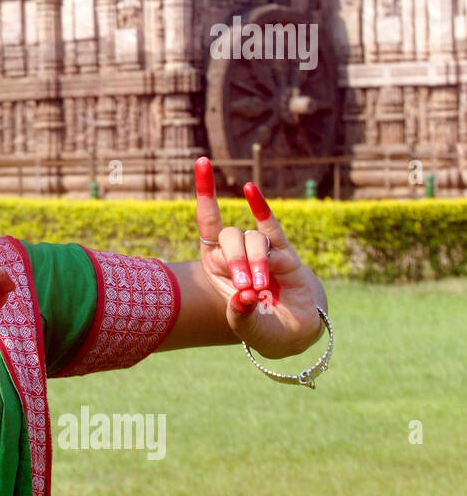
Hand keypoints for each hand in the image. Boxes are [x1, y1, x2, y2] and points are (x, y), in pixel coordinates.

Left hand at [194, 157, 327, 358]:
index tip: (202, 162)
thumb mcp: (248, 328)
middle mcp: (235, 252)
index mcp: (217, 265)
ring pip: (255, 241)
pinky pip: (273, 229)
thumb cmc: (262, 328)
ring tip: (261, 289)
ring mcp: (261, 251)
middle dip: (236, 260)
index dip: (206, 194)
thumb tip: (243, 297)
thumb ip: (242, 316)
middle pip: (230, 237)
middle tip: (246, 289)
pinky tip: (249, 191)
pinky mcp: (286, 255)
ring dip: (257, 263)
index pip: (208, 223)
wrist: (293, 333)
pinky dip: (262, 209)